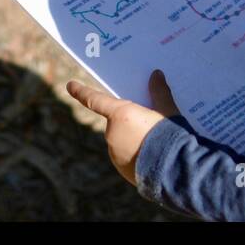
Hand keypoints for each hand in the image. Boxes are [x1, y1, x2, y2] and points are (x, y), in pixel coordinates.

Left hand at [67, 70, 180, 185]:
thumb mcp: (167, 110)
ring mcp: (115, 153)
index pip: (94, 99)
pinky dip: (135, 155)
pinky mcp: (121, 169)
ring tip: (156, 143)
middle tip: (148, 123)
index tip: (70, 85)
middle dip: (129, 122)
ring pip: (121, 141)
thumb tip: (156, 74)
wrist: (175, 169)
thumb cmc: (170, 135)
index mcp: (120, 115)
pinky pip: (125, 157)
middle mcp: (112, 133)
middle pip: (116, 122)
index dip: (81, 91)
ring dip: (133, 140)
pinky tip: (152, 156)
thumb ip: (159, 92)